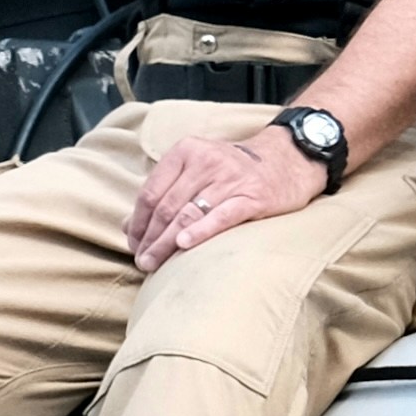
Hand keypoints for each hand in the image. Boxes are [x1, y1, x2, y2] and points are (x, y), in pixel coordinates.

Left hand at [125, 123, 328, 275]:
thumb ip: (165, 191)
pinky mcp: (253, 197)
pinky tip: (184, 245)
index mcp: (187, 151)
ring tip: (154, 263)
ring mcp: (231, 179)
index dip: (138, 222)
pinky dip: (201, 231)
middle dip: (150, 238)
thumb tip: (127, 225)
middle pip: (167, 207)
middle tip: (141, 260)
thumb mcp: (198, 168)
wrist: (288, 160)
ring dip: (166, 243)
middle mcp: (207, 162)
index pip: (151, 192)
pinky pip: (222, 217)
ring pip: (188, 215)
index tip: (133, 243)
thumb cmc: (235, 170)